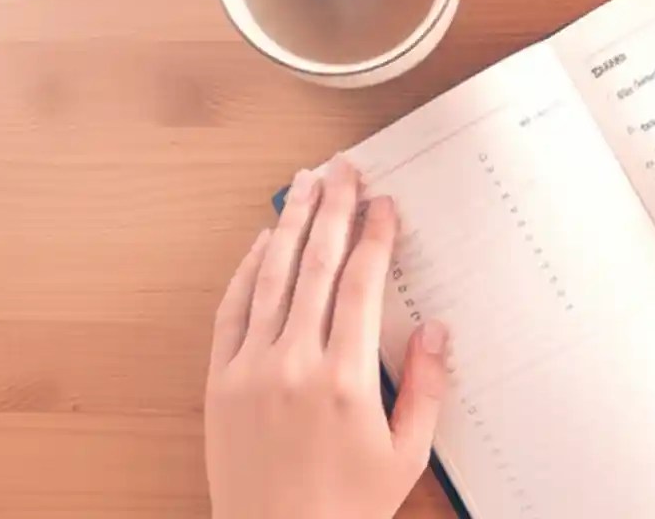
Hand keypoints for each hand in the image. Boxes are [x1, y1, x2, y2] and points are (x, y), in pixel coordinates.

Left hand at [205, 160, 449, 518]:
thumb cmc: (345, 506)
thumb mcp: (405, 454)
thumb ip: (424, 386)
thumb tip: (435, 329)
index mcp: (346, 379)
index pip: (361, 284)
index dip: (374, 236)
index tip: (383, 204)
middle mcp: (294, 363)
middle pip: (315, 265)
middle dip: (333, 209)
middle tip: (344, 169)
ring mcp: (250, 368)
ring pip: (271, 276)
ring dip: (290, 223)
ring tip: (305, 184)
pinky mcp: (219, 381)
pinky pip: (232, 310)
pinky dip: (247, 270)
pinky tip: (261, 242)